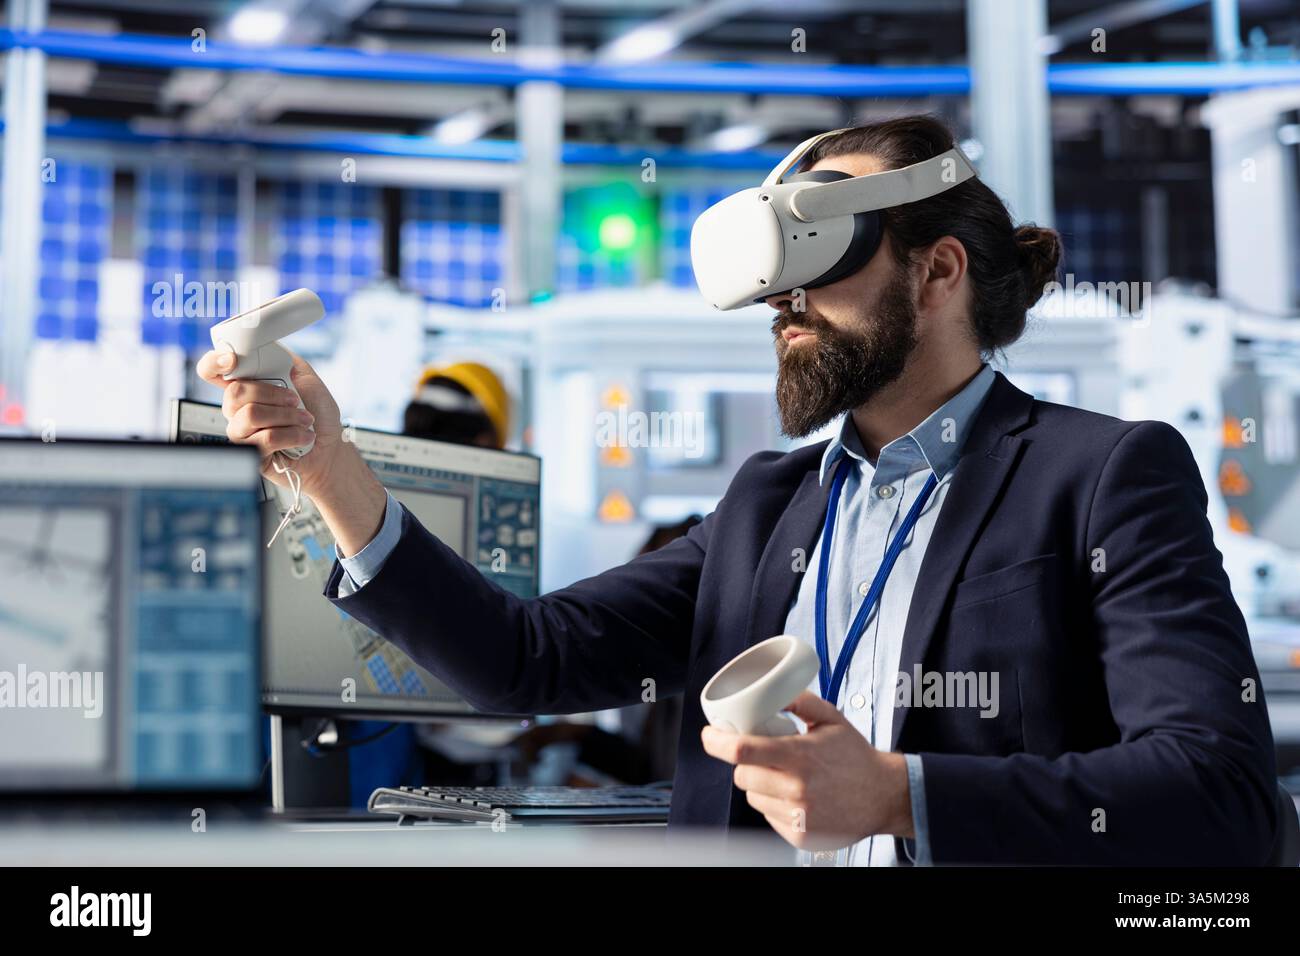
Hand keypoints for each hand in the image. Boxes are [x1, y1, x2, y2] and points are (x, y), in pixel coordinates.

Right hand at [196, 348, 343, 498]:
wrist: (330, 446)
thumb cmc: (318, 413)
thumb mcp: (305, 377)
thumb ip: (282, 360)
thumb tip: (263, 346)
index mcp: (247, 386)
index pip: (211, 371)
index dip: (213, 363)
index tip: (230, 360)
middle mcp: (238, 409)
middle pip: (234, 393)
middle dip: (273, 394)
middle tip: (296, 401)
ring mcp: (242, 433)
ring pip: (251, 415)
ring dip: (287, 416)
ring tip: (306, 421)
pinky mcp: (251, 455)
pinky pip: (264, 440)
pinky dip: (292, 435)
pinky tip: (303, 436)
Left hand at [700, 691, 912, 850]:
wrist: (884, 796)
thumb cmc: (856, 756)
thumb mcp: (831, 719)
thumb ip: (801, 700)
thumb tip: (774, 691)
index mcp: (800, 757)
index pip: (744, 750)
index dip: (717, 742)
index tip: (710, 736)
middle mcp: (796, 789)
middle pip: (741, 775)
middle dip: (745, 762)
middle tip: (762, 755)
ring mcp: (797, 815)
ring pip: (752, 796)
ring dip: (758, 784)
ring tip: (783, 776)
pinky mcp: (799, 835)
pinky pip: (767, 816)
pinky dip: (773, 804)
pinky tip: (795, 796)